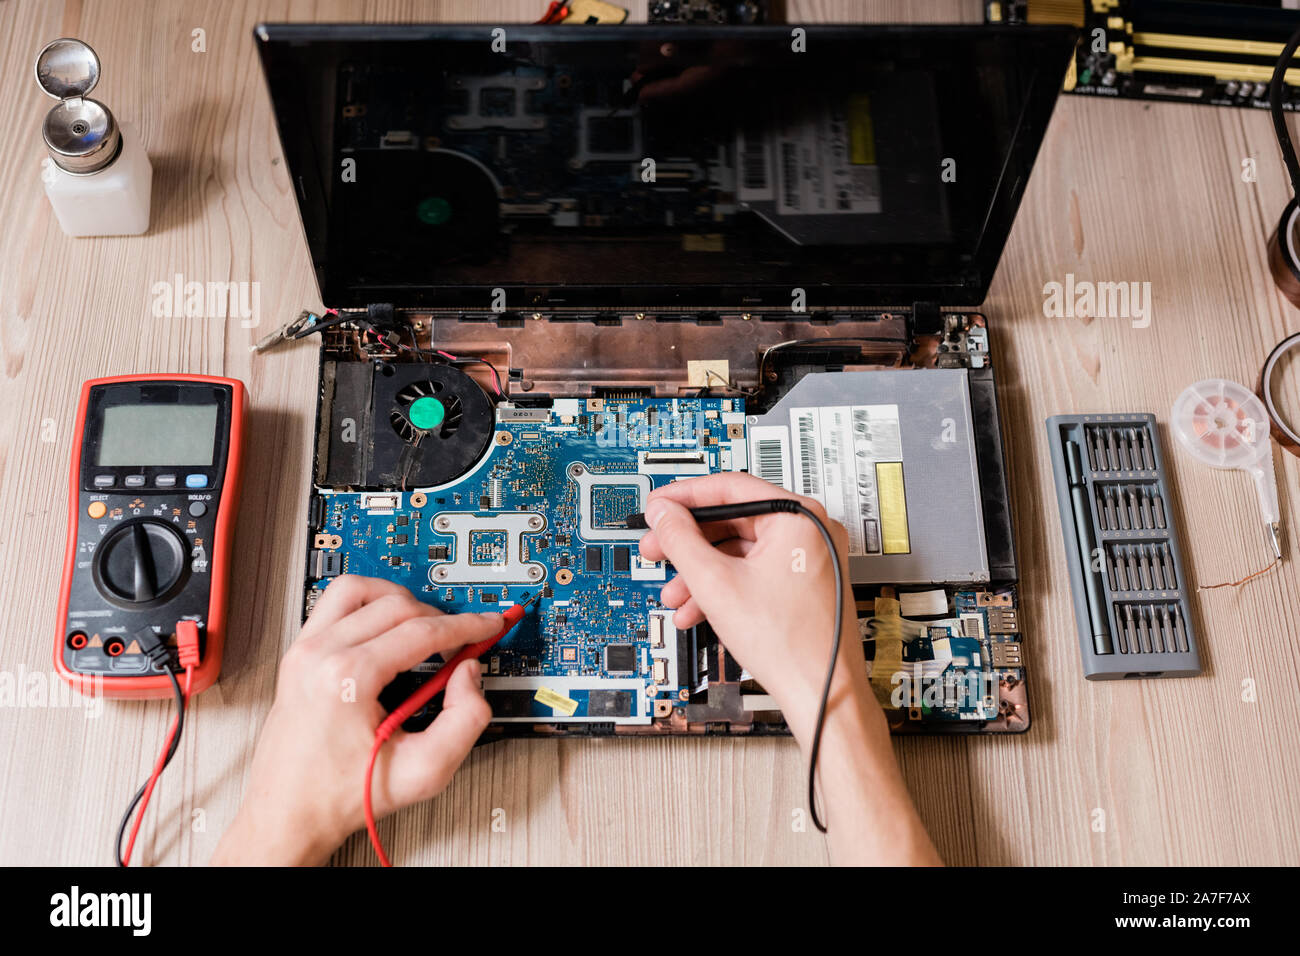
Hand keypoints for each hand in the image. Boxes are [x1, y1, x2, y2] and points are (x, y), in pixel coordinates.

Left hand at [212, 575, 500, 864]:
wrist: (289, 814)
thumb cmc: (339, 796)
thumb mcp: (423, 772)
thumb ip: (465, 721)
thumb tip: (469, 676)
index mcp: (347, 679)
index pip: (422, 631)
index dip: (466, 625)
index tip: (487, 626)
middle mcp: (319, 656)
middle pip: (396, 606)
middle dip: (440, 617)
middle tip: (463, 639)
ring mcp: (303, 652)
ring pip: (359, 590)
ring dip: (399, 600)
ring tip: (423, 625)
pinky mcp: (297, 655)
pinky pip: (333, 604)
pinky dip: (367, 605)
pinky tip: (385, 627)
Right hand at [636, 472, 863, 744]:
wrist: (821, 693)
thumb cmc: (791, 644)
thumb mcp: (716, 583)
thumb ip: (681, 540)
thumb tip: (663, 514)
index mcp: (799, 516)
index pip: (730, 487)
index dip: (684, 498)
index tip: (658, 509)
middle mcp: (811, 530)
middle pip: (733, 520)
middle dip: (688, 544)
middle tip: (657, 550)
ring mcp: (810, 557)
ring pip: (740, 551)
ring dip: (701, 571)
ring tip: (674, 594)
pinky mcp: (804, 583)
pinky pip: (755, 572)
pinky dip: (724, 587)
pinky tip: (697, 610)